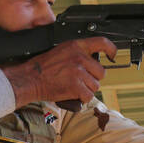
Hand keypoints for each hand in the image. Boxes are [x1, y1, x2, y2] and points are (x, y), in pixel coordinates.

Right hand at [3, 36, 117, 106]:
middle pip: (101, 72)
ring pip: (95, 86)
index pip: (102, 43)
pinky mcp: (76, 86)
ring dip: (87, 90)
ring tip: (73, 86)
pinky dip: (82, 98)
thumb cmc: (43, 67)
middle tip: (80, 80)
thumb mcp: (62, 51)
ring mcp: (79, 72)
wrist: (31, 78)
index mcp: (76, 46)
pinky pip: (88, 96)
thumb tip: (92, 61)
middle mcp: (80, 57)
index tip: (112, 56)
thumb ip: (78, 53)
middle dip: (93, 79)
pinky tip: (72, 94)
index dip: (111, 50)